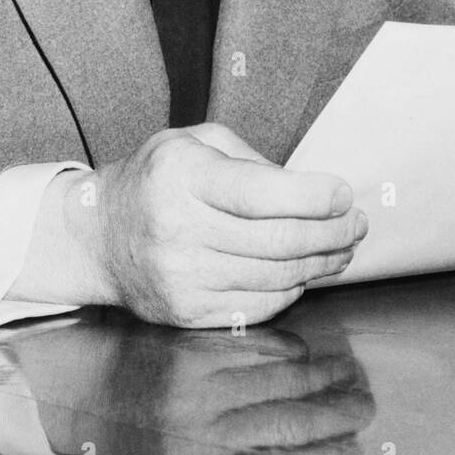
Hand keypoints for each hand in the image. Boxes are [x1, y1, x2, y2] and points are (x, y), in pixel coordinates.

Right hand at [41, 122, 366, 327]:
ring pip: (276, 277)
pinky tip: (305, 271)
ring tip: (342, 247)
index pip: (263, 193)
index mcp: (182, 176)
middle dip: (332, 232)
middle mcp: (179, 229)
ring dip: (321, 262)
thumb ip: (251, 160)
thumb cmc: (156, 179)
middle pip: (278, 240)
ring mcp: (182, 277)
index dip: (315, 196)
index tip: (344, 193)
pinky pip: (259, 306)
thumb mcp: (195, 142)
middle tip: (357, 223)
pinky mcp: (187, 312)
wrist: (98, 236)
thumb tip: (311, 191)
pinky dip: (292, 289)